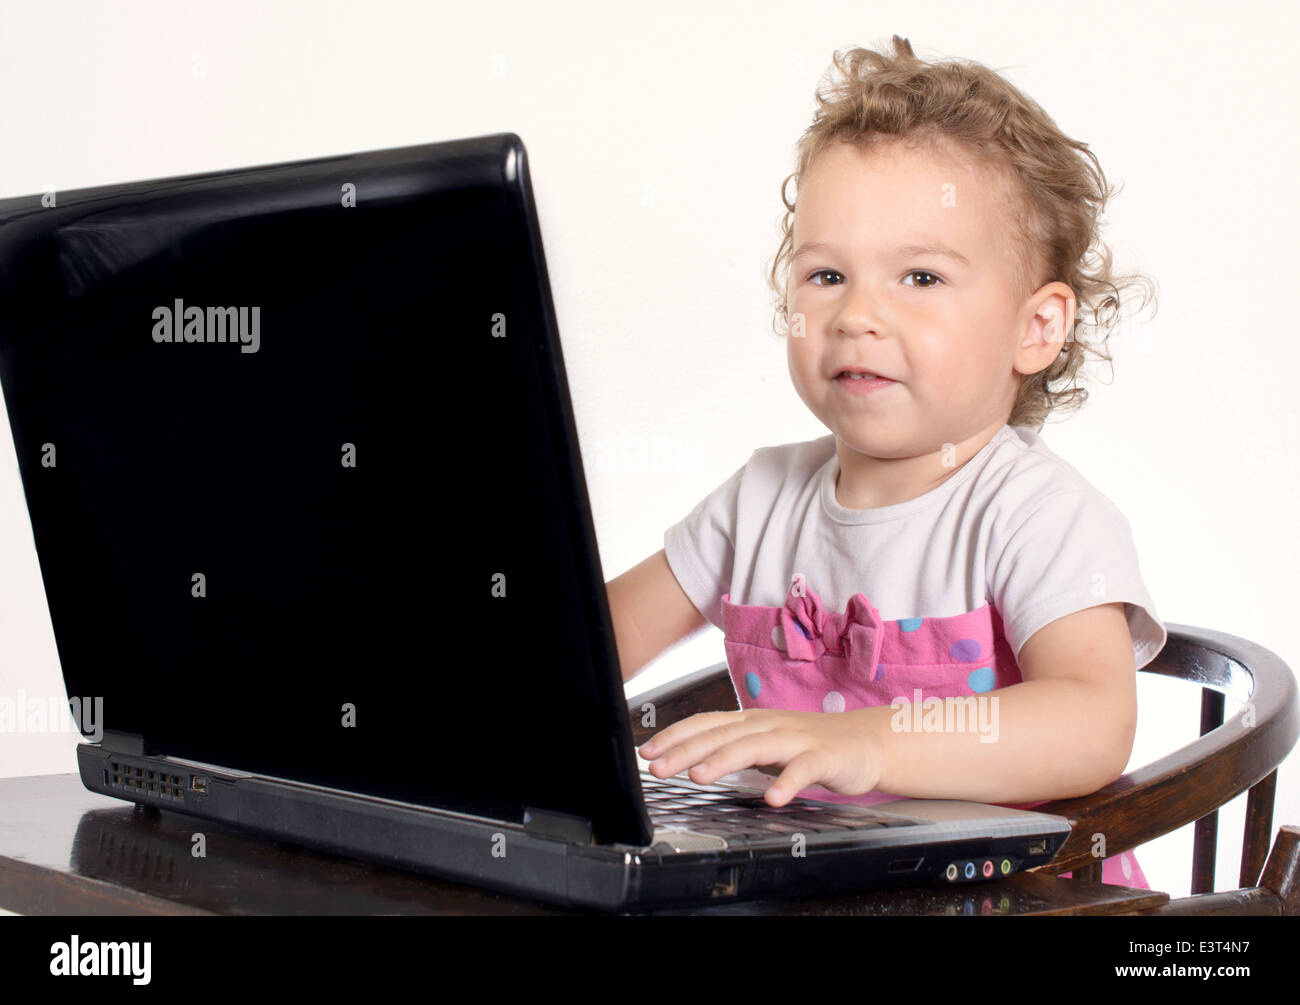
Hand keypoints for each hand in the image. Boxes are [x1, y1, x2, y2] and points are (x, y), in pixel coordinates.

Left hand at [637, 708, 886, 806]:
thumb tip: (692, 758)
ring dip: (724, 760)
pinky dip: (787, 783)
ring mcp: (796, 739)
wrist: (865, 743)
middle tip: (657, 767)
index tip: (647, 751)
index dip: (676, 735)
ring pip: (755, 746)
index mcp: (752, 722)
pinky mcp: (823, 757)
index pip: (707, 723)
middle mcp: (770, 725)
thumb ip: (734, 749)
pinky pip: (803, 770)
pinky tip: (771, 798)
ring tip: (699, 777)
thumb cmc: (812, 745)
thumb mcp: (765, 744)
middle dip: (686, 750)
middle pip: (723, 734)